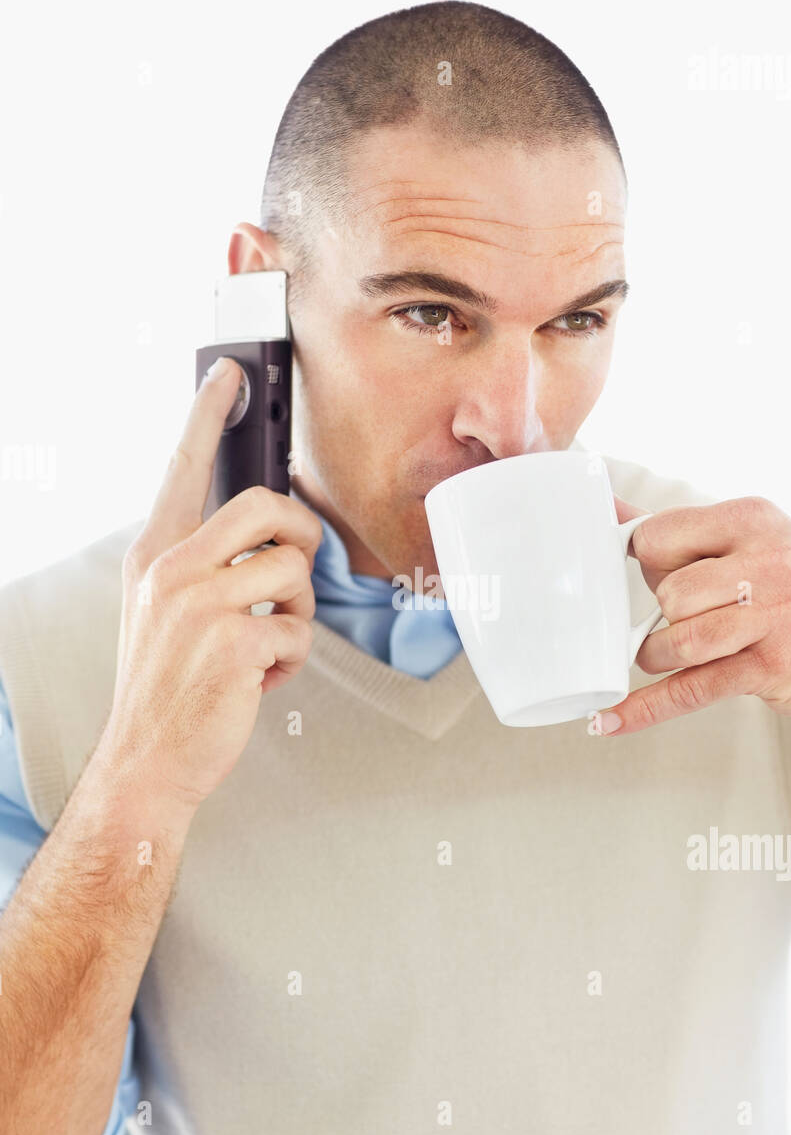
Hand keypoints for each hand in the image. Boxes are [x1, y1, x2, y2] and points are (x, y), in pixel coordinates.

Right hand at [95, 358, 322, 811]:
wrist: (147, 761)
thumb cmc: (166, 689)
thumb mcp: (162, 614)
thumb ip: (202, 569)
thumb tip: (268, 540)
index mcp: (154, 556)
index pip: (182, 468)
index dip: (207, 415)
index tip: (229, 373)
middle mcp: (171, 570)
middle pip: (266, 506)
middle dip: (301, 535)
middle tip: (297, 566)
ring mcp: (201, 604)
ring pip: (293, 569)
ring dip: (297, 612)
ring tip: (267, 641)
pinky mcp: (235, 642)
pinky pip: (300, 629)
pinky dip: (292, 660)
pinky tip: (261, 677)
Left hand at [597, 494, 790, 749]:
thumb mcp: (752, 544)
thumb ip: (681, 533)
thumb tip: (611, 513)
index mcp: (754, 519)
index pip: (658, 536)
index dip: (649, 564)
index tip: (660, 577)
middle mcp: (769, 561)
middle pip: (668, 594)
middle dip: (665, 616)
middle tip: (692, 619)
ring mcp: (774, 616)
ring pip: (678, 639)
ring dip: (660, 655)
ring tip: (672, 655)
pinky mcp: (770, 667)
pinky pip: (692, 688)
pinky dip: (647, 707)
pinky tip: (614, 719)